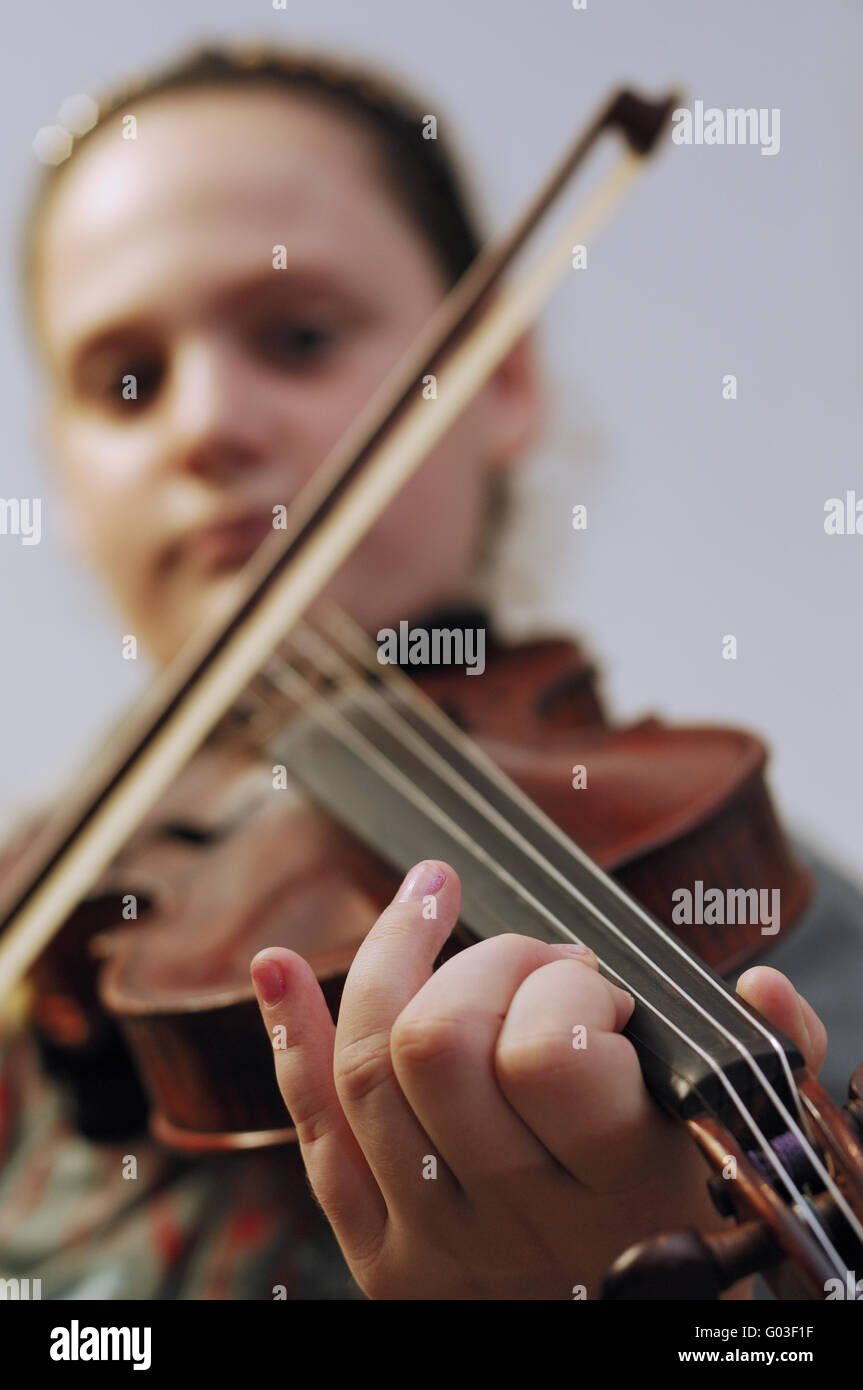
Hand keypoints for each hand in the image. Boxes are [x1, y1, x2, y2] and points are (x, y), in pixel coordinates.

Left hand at [251, 860, 826, 1299]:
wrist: (634, 1334)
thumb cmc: (699, 1224)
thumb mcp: (759, 1149)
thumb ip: (771, 1066)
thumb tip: (758, 988)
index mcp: (621, 1187)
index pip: (547, 1052)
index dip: (564, 988)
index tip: (597, 984)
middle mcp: (518, 1220)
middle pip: (437, 1046)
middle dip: (483, 961)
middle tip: (534, 959)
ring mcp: (436, 1241)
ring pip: (366, 1075)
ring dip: (389, 960)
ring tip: (429, 897)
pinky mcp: (381, 1257)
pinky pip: (317, 1137)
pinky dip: (292, 1040)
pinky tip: (277, 965)